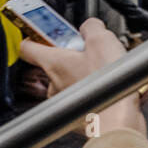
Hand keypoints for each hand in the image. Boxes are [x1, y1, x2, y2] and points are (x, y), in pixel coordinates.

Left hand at [20, 17, 143, 135]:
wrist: (119, 121)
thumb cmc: (107, 85)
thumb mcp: (102, 40)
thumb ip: (91, 27)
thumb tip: (89, 26)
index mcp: (54, 63)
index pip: (28, 47)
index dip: (35, 36)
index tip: (44, 32)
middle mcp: (54, 84)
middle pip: (58, 63)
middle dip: (76, 56)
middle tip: (94, 53)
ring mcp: (66, 102)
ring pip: (74, 80)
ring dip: (89, 74)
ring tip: (110, 72)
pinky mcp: (79, 115)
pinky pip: (87, 96)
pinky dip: (99, 90)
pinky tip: (114, 87)